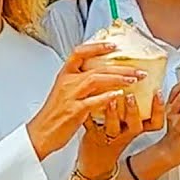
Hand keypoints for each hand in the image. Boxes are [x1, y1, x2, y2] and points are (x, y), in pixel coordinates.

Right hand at [27, 42, 147, 159]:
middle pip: (96, 67)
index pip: (79, 53)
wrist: (41, 133)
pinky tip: (119, 95)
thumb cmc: (55, 114)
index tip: (114, 46)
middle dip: (120, 67)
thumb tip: (104, 76)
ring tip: (135, 79)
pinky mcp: (74, 111)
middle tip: (138, 69)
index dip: (96, 47)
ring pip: (95, 80)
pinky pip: (92, 101)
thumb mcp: (67, 92)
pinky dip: (106, 97)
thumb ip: (83, 83)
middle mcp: (67, 82)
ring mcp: (70, 96)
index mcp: (65, 76)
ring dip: (118, 78)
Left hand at [78, 91, 163, 170]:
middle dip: (134, 110)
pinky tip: (87, 102)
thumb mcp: (128, 126)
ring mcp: (109, 136)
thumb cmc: (113, 138)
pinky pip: (91, 125)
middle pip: (135, 125)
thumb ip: (134, 109)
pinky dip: (89, 114)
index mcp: (136, 129)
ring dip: (113, 113)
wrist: (96, 162)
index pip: (155, 123)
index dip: (158, 109)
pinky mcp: (92, 137)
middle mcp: (125, 134)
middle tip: (131, 96)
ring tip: (111, 99)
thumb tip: (137, 80)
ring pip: (113, 127)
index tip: (157, 92)